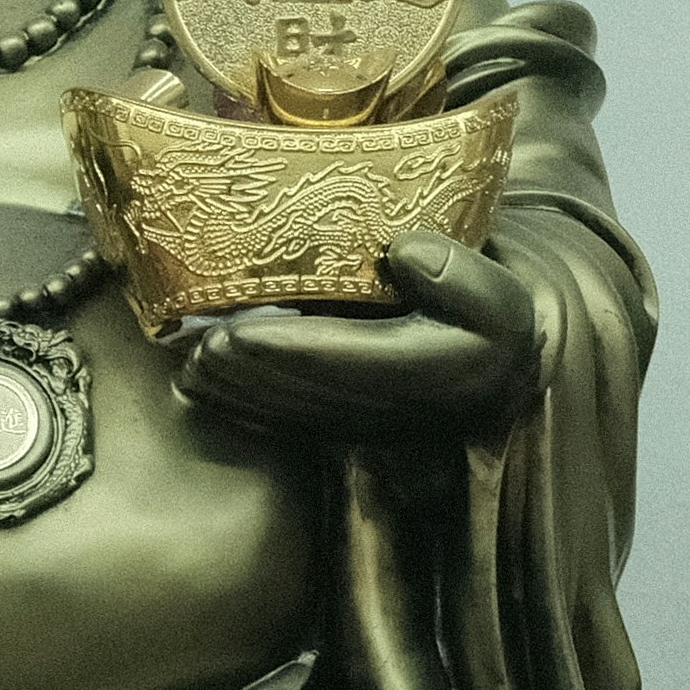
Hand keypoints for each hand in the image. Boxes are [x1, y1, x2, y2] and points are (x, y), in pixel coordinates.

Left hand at [167, 231, 541, 450]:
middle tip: (194, 347)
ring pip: (290, 417)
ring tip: (188, 365)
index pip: (347, 363)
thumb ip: (460, 271)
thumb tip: (403, 251)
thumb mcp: (500, 288)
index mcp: (437, 374)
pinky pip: (288, 428)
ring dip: (235, 397)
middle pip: (305, 396)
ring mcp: (368, 433)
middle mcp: (397, 414)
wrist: (501, 366)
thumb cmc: (492, 317)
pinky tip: (202, 392)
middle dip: (246, 377)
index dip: (285, 350)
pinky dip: (241, 411)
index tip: (235, 334)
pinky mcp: (347, 438)